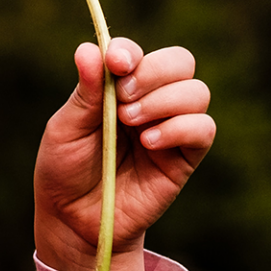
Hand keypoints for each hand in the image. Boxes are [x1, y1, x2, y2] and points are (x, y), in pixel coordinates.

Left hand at [33, 37, 214, 270]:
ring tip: (132, 123)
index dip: (130, 52)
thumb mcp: (66, 128)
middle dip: (154, 72)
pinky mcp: (186, 156)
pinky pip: (204, 129)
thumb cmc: (66, 170)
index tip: (116, 64)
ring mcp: (171, 126)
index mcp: (120, 85)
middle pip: (180, 61)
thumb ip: (86, 91)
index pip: (138, 52)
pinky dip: (180, 128)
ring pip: (197, 92)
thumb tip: (89, 48)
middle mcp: (152, 99)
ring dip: (165, 101)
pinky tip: (150, 142)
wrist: (74, 222)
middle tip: (123, 100)